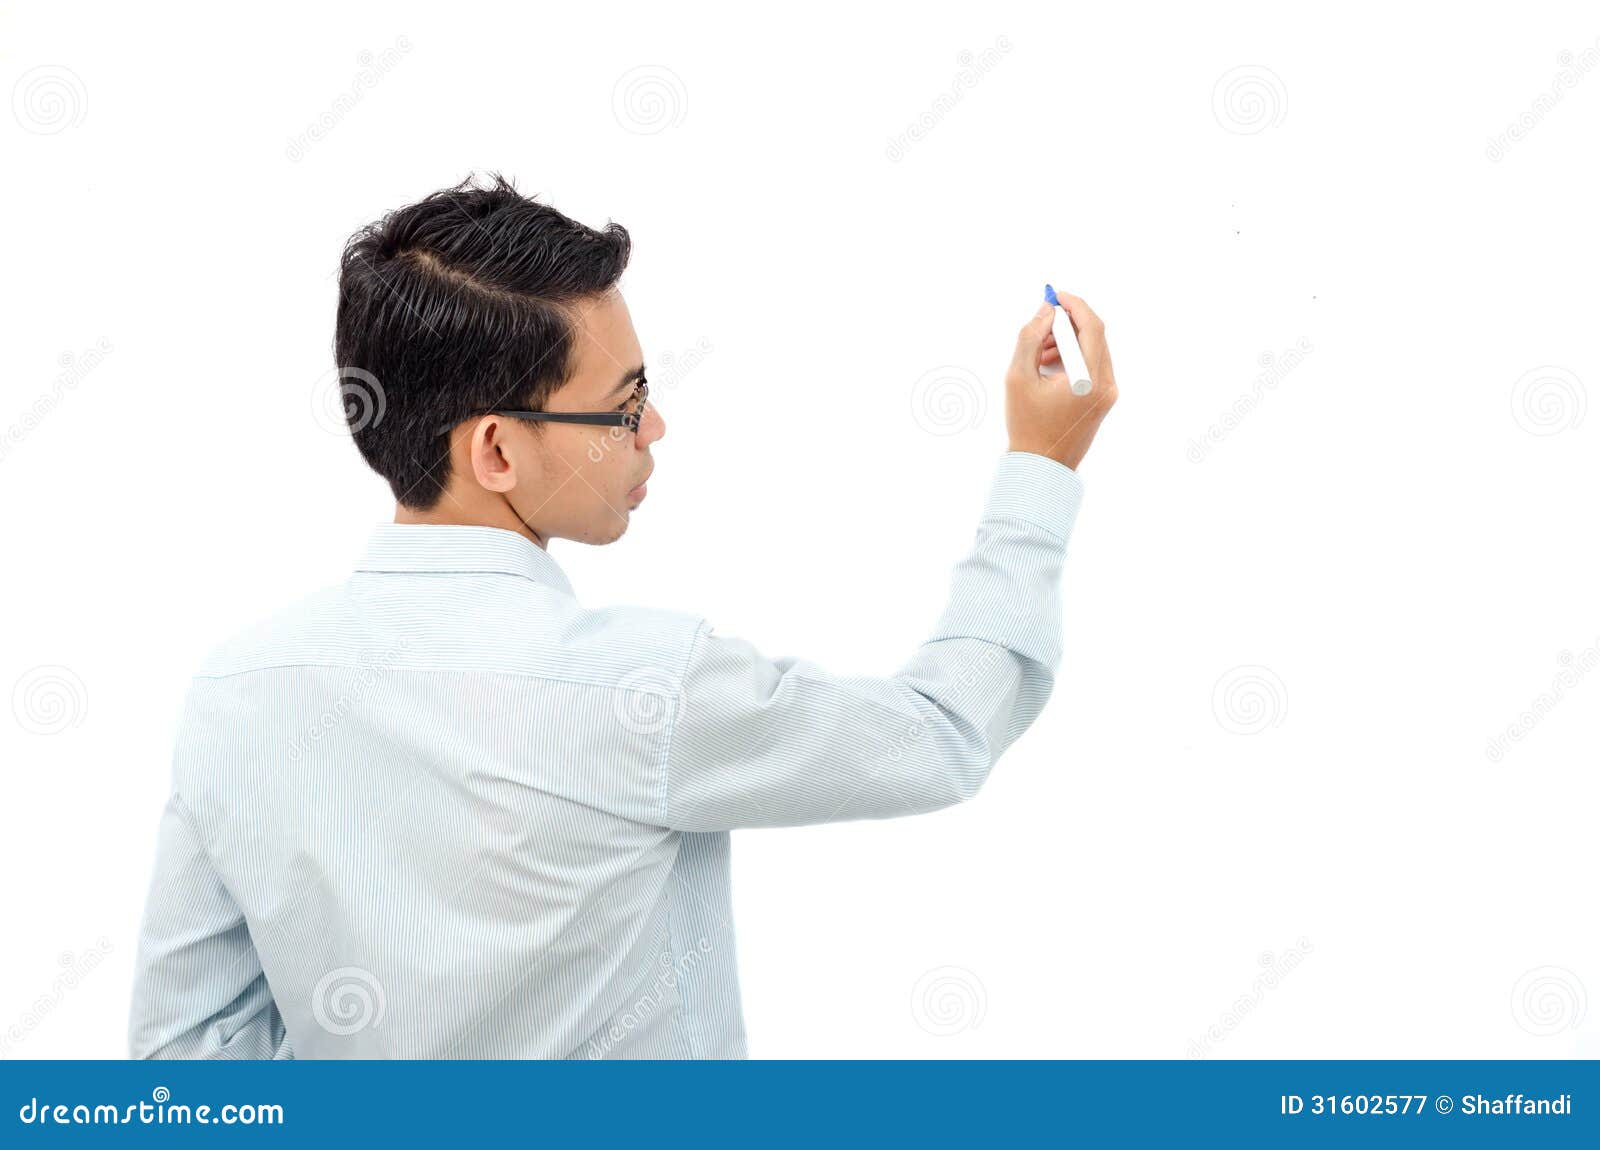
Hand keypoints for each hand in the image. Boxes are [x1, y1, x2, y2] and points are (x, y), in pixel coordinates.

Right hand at [1005, 290, 1116, 469]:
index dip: (1074, 305)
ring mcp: (1109, 394)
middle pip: (1095, 336)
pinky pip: (1093, 366)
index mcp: (1090, 379)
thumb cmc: (1026, 426)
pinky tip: (1048, 368)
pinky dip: (1073, 358)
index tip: (1054, 296)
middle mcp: (1107, 385)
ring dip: (1069, 342)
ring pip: (1094, 350)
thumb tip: (1045, 311)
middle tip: (1041, 324)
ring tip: (1039, 354)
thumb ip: (1030, 338)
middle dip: (1068, 324)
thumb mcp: (1018, 378)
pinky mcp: (1104, 400)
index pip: (1091, 327)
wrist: (1041, 468)